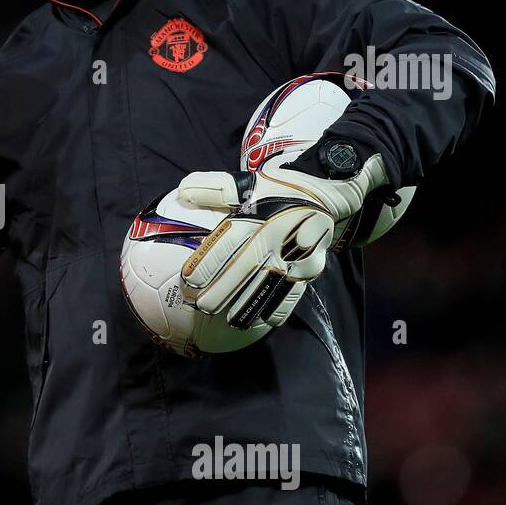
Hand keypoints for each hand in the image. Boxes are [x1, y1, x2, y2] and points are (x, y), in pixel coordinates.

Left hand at [174, 139, 391, 332]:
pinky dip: (281, 306)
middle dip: (223, 289)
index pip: (227, 241)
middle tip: (203, 308)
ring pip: (270, 283)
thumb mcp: (245, 182)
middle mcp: (276, 235)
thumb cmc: (274, 190)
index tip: (188, 281)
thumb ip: (213, 188)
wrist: (323, 190)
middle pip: (246, 266)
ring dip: (250, 304)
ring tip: (231, 322)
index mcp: (256, 215)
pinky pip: (296, 289)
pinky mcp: (312, 264)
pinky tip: (266, 320)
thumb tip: (182, 191)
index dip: (207, 262)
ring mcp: (296, 252)